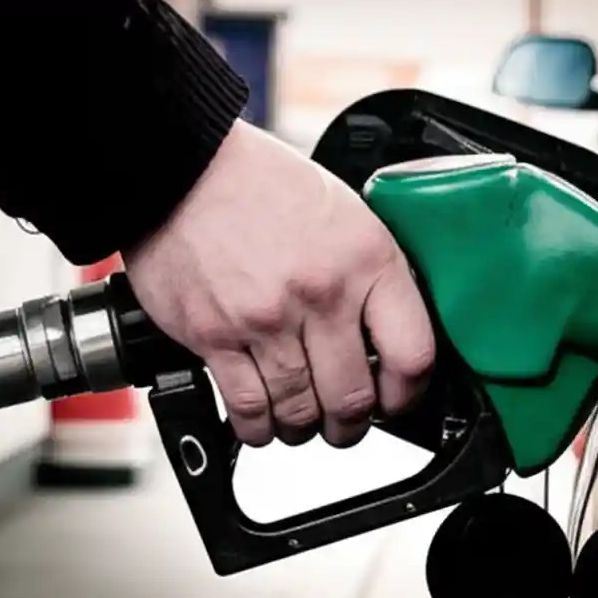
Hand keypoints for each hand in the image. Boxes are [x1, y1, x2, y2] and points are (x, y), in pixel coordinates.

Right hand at [124, 120, 434, 447]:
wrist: (183, 168)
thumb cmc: (261, 186)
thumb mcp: (345, 213)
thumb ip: (370, 274)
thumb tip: (386, 338)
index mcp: (365, 259)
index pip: (413, 355)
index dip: (408, 394)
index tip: (396, 400)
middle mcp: (320, 293)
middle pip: (353, 399)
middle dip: (351, 425)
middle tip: (344, 423)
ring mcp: (266, 319)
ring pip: (300, 413)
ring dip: (303, 429)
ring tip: (300, 421)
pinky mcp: (214, 337)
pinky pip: (248, 409)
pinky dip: (258, 427)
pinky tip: (261, 420)